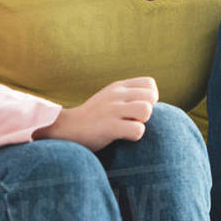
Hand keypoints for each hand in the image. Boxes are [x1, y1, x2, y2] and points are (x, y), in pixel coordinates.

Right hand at [34, 77, 157, 150]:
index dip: (150, 98)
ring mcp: (112, 110)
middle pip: (151, 97)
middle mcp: (115, 95)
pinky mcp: (109, 127)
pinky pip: (138, 130)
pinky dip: (135, 136)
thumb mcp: (110, 98)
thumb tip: (153, 102)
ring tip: (129, 126)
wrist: (68, 128)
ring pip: (146, 110)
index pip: (150, 84)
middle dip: (147, 111)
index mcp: (118, 86)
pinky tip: (123, 136)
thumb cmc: (94, 117)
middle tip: (133, 120)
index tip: (137, 109)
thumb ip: (129, 95)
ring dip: (142, 122)